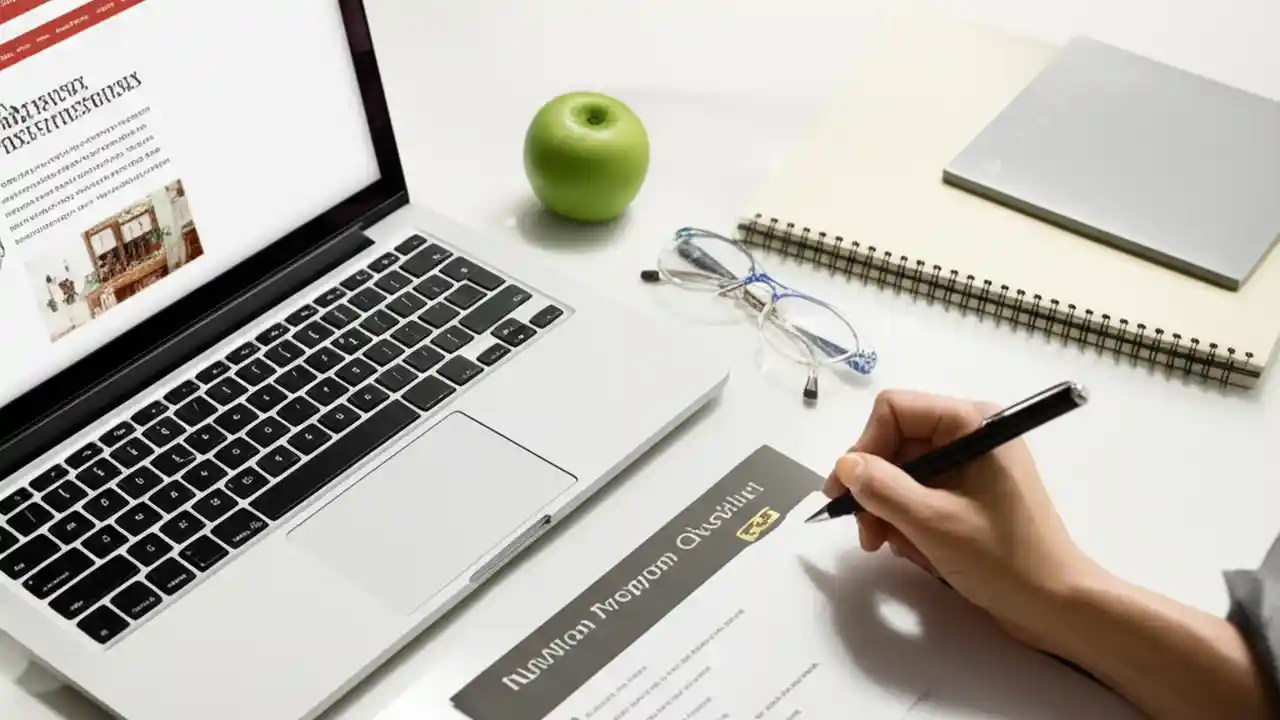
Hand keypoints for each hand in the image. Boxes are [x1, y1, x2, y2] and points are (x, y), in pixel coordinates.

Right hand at [824, 389, 1101, 648]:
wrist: (1056, 607)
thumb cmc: (1003, 559)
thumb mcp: (933, 522)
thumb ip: (882, 489)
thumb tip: (844, 466)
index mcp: (971, 424)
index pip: (895, 411)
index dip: (864, 448)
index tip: (847, 493)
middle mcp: (970, 435)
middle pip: (895, 443)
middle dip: (874, 488)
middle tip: (865, 533)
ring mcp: (970, 466)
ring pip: (902, 473)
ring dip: (887, 510)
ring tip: (886, 546)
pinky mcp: (968, 495)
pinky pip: (919, 495)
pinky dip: (906, 521)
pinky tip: (913, 549)